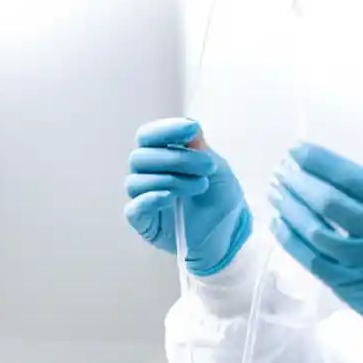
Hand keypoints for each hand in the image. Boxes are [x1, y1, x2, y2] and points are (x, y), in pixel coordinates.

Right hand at [124, 118, 251, 276]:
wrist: (228, 236)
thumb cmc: (221, 199)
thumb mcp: (219, 170)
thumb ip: (201, 149)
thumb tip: (189, 127)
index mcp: (163, 155)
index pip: (149, 136)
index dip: (165, 129)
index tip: (191, 128)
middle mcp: (149, 174)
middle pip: (142, 156)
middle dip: (177, 158)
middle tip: (207, 166)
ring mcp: (144, 197)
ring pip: (137, 181)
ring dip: (171, 179)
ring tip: (201, 185)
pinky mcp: (143, 221)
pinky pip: (134, 208)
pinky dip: (151, 198)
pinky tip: (170, 197)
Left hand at [268, 144, 362, 357]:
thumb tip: (342, 190)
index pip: (350, 177)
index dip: (319, 162)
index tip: (299, 150)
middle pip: (326, 200)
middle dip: (299, 181)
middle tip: (282, 168)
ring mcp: (359, 262)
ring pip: (313, 228)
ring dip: (289, 206)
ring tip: (276, 190)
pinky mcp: (347, 287)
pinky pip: (310, 259)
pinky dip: (290, 239)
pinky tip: (279, 224)